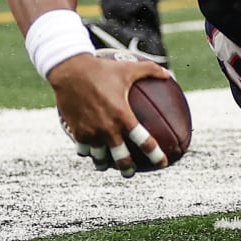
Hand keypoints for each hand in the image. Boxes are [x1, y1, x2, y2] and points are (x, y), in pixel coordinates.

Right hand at [49, 52, 172, 177]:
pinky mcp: (76, 132)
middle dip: (128, 170)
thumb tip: (169, 75)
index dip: (156, 155)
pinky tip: (90, 152)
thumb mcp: (129, 68)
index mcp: (124, 116)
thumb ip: (151, 71)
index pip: (145, 142)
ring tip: (108, 166)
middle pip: (121, 159)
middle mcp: (108, 129)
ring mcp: (91, 132)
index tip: (163, 163)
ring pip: (99, 158)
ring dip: (104, 164)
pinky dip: (88, 152)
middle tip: (131, 173)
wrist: (70, 70)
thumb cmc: (102, 68)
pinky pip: (83, 149)